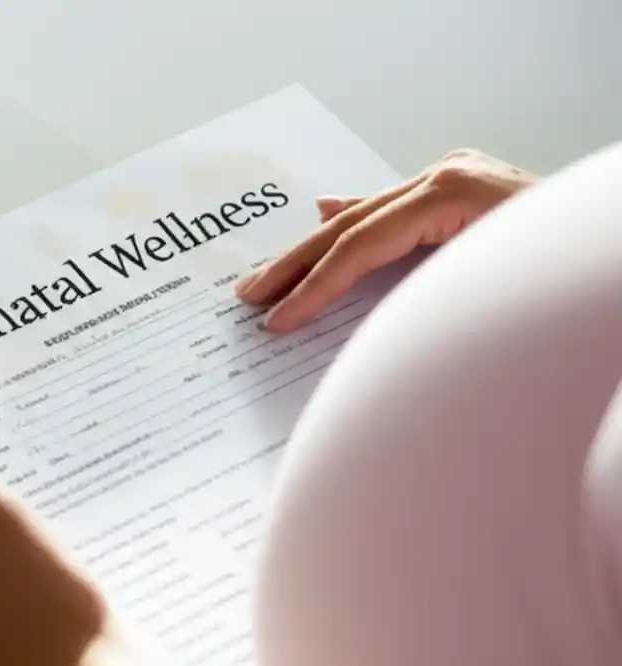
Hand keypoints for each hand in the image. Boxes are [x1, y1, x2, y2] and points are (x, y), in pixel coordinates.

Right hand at [236, 149, 537, 331]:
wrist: (609, 257)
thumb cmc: (559, 284)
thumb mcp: (479, 292)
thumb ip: (409, 301)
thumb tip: (348, 298)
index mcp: (454, 194)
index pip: (361, 245)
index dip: (312, 286)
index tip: (275, 320)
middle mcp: (452, 177)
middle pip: (353, 224)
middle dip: (297, 264)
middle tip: (248, 293)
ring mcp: (461, 180)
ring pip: (369, 214)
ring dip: (316, 248)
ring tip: (270, 274)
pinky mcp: (468, 193)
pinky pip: (397, 210)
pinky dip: (360, 220)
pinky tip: (328, 214)